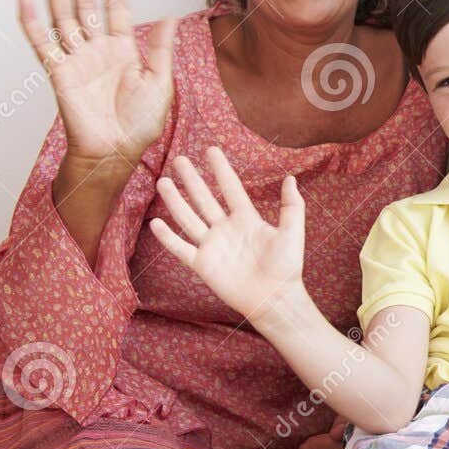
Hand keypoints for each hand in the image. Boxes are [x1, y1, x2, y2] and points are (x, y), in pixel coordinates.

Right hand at [17, 0, 174, 167]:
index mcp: (124, 50)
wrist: (117, 151)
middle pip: (87, 4)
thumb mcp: (160, 83)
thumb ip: (160, 49)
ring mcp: (77, 59)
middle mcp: (98, 49)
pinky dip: (32, 22)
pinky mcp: (59, 72)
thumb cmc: (140, 124)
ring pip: (64, 16)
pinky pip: (42, 43)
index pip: (116, 6)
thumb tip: (171, 17)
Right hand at [148, 146, 307, 320]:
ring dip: (175, 201)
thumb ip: (292, 206)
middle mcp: (226, 229)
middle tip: (179, 160)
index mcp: (247, 219)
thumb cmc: (287, 267)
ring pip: (188, 218)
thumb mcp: (292, 233)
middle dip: (192, 180)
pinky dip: (167, 237)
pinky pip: (181, 248)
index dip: (221, 170)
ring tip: (163, 182)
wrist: (274, 298)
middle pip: (204, 199)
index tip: (212, 150)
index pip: (231, 188)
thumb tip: (291, 178)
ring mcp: (212, 246)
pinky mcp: (203, 264)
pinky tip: (156, 222)